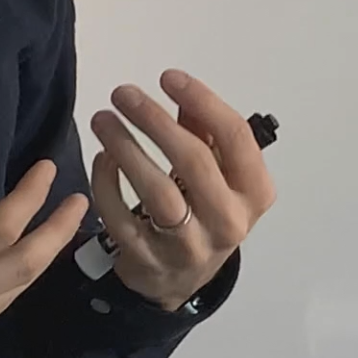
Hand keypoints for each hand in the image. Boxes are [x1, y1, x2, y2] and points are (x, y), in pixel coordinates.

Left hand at [87, 69, 277, 309]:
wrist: (181, 280)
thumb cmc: (205, 215)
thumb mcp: (218, 177)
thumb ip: (205, 135)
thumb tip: (182, 94)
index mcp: (254, 193)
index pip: (235, 138)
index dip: (203, 101)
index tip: (169, 78)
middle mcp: (228, 221)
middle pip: (194, 160)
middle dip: (155, 120)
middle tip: (124, 94)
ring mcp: (188, 245)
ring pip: (157, 191)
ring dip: (126, 148)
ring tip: (103, 120)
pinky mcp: (148, 259)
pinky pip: (121, 216)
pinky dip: (107, 183)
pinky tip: (102, 158)